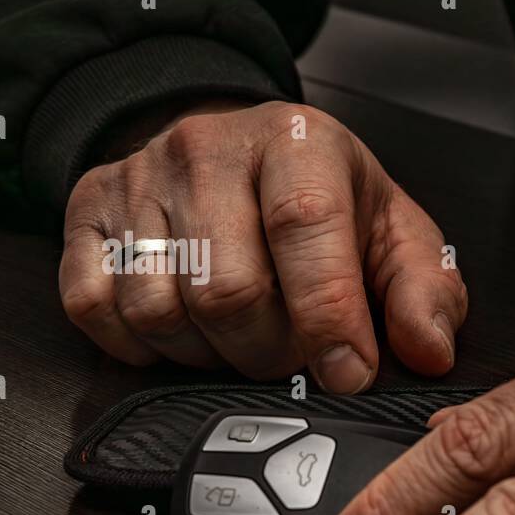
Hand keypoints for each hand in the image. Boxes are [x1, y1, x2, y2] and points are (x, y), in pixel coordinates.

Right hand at [59, 101, 466, 391]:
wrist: (237, 150)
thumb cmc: (322, 198)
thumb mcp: (393, 231)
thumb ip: (424, 290)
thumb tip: (428, 350)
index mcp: (297, 142)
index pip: (304, 226)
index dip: (328, 315)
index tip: (349, 372)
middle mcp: (208, 150)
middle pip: (227, 289)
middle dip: (270, 351)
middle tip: (294, 354)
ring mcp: (138, 179)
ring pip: (158, 309)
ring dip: (207, 355)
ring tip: (242, 337)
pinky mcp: (86, 213)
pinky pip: (94, 307)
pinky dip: (140, 346)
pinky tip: (185, 332)